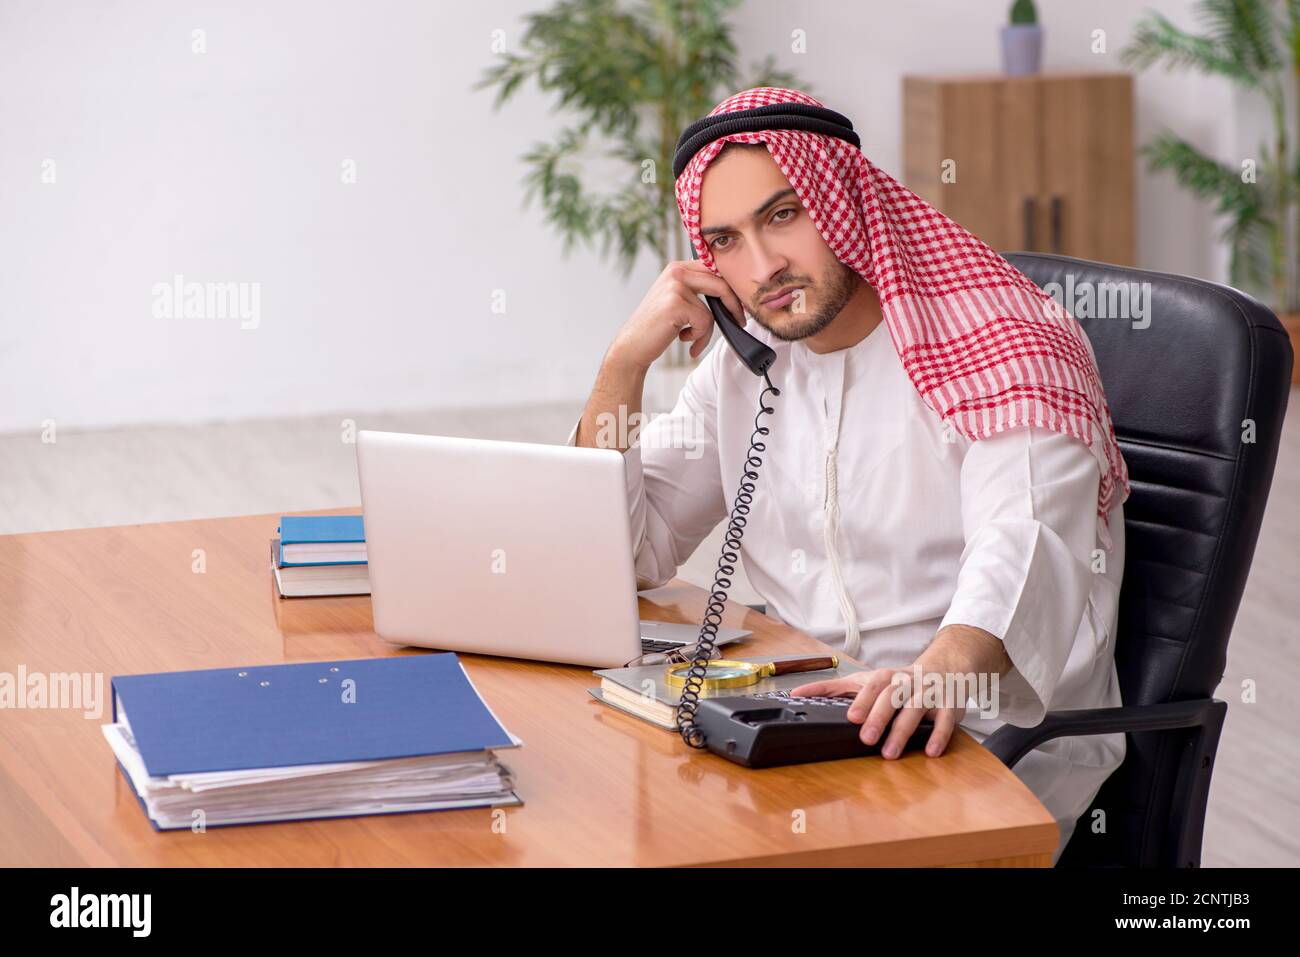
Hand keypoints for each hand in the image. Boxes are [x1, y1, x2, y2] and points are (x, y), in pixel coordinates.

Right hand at [607, 260, 747, 371]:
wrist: (632, 345)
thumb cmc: (657, 327)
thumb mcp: (677, 300)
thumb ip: (698, 290)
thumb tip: (733, 292)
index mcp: (678, 267)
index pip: (716, 270)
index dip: (732, 288)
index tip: (740, 306)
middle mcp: (676, 271)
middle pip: (721, 284)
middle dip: (734, 306)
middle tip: (740, 322)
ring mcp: (675, 286)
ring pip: (712, 309)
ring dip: (706, 331)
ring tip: (692, 339)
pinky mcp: (675, 304)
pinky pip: (704, 322)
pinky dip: (699, 337)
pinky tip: (683, 339)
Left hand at [790, 656, 966, 759]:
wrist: (945, 668)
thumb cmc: (898, 680)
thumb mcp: (865, 680)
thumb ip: (833, 688)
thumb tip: (797, 694)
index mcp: (886, 677)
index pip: (874, 685)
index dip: (863, 700)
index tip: (851, 717)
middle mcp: (907, 682)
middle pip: (893, 697)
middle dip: (879, 717)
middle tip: (866, 738)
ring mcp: (929, 693)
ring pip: (916, 709)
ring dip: (903, 731)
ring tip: (890, 753)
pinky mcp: (949, 706)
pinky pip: (945, 721)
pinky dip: (938, 736)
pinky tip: (930, 751)